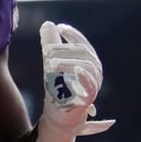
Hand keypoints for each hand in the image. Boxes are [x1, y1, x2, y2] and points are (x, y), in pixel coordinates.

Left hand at [40, 22, 114, 137]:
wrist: (57, 116)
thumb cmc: (57, 90)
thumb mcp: (52, 65)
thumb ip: (50, 45)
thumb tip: (46, 24)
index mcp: (88, 63)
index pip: (83, 44)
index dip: (73, 34)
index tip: (59, 27)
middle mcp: (94, 72)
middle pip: (83, 53)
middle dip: (64, 49)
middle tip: (46, 51)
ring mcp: (94, 85)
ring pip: (86, 66)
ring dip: (67, 62)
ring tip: (50, 63)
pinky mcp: (89, 98)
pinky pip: (91, 85)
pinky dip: (84, 76)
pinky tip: (75, 69)